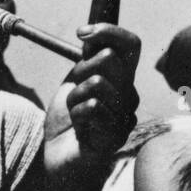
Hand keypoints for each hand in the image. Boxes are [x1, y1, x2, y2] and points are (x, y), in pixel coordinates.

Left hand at [62, 24, 139, 159]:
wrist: (60, 158)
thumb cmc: (68, 122)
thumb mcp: (74, 82)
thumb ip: (87, 60)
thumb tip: (91, 35)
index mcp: (122, 79)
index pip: (130, 45)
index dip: (108, 32)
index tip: (81, 34)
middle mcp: (129, 94)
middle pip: (109, 58)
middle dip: (81, 70)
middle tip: (76, 94)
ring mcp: (125, 115)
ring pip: (96, 82)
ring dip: (74, 98)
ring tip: (77, 116)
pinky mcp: (116, 135)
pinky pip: (92, 107)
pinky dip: (76, 115)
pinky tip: (81, 130)